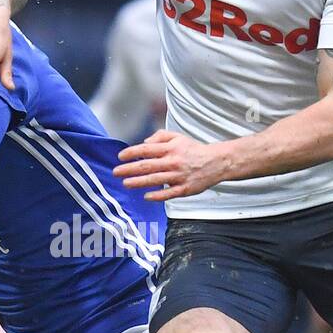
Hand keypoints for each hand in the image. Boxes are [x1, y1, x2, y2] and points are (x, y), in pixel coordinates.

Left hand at [114, 130, 229, 201]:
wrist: (217, 162)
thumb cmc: (194, 150)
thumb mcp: (178, 137)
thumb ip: (160, 136)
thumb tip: (144, 143)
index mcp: (171, 148)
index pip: (146, 149)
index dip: (132, 153)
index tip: (120, 157)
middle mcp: (173, 161)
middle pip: (147, 165)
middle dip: (129, 169)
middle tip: (116, 172)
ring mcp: (179, 176)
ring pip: (155, 180)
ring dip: (138, 182)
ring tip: (125, 183)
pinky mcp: (185, 189)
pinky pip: (169, 193)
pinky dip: (157, 195)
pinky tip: (146, 196)